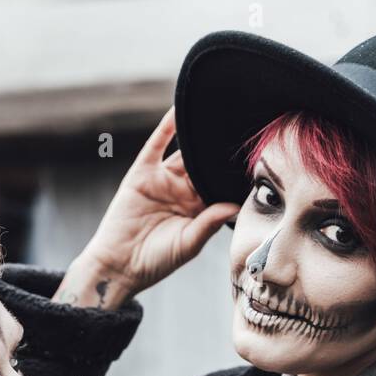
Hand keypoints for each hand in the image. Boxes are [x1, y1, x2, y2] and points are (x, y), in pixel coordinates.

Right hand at [54, 106, 240, 309]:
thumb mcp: (188, 244)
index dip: (234, 173)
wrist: (119, 266)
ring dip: (198, 135)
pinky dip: (166, 127)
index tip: (256, 158)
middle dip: (219, 150)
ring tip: (217, 112)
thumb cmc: (156, 262)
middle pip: (205, 165)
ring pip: (185, 152)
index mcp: (199, 209)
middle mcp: (183, 191)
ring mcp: (163, 180)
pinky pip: (156, 145)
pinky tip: (179, 110)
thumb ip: (210, 222)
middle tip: (242, 128)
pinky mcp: (142, 173)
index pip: (221, 184)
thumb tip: (235, 205)